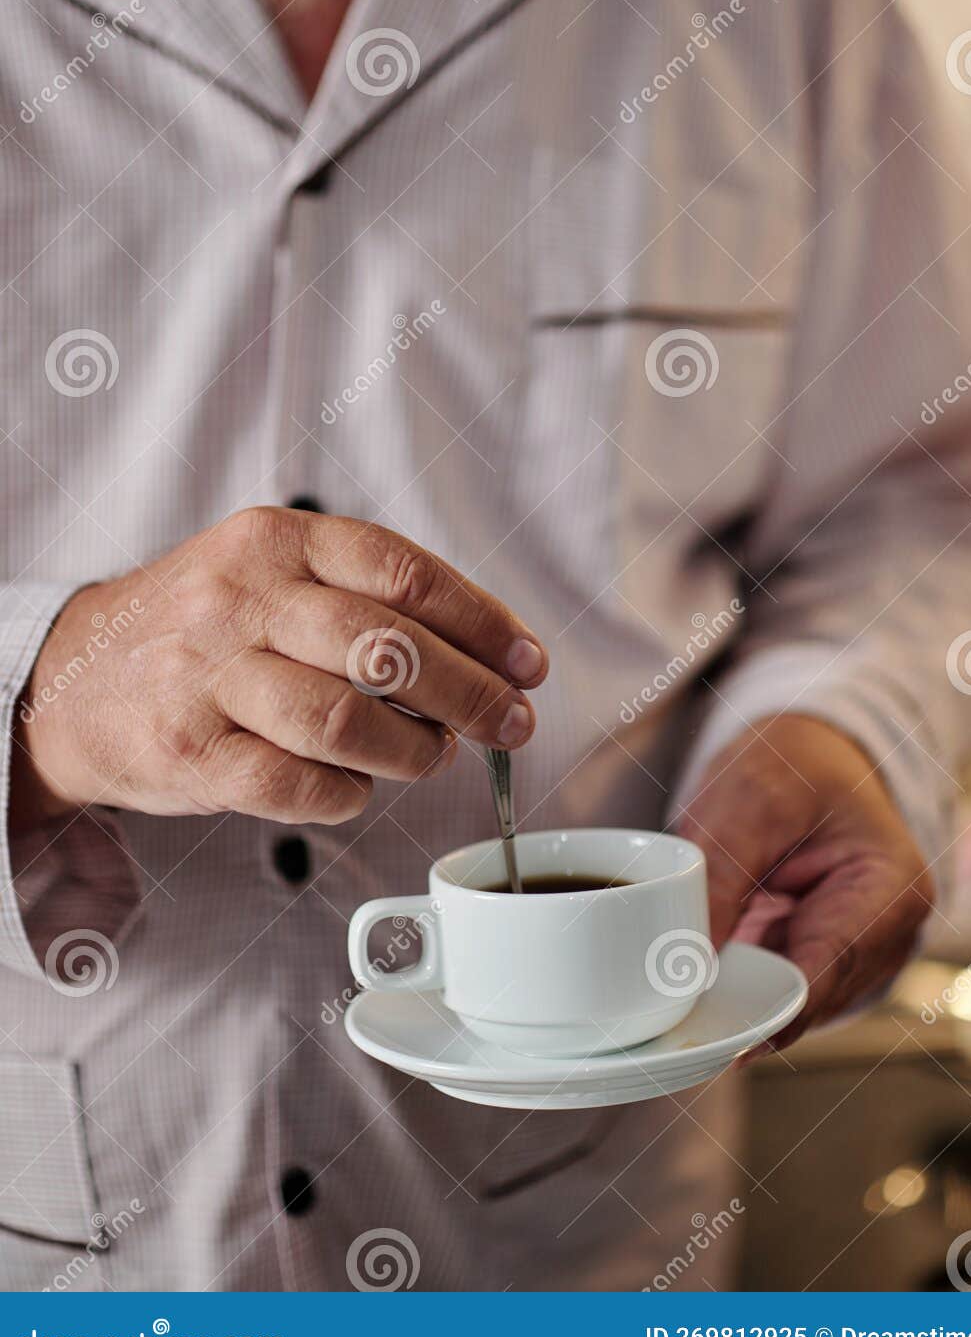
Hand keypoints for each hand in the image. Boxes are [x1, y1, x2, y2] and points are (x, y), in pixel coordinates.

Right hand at [14, 507, 546, 827]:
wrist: (75, 678)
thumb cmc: (205, 629)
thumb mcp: (271, 573)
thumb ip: (365, 597)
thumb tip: (487, 653)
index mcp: (276, 541)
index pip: (403, 573)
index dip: (483, 623)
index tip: (528, 662)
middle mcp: (239, 599)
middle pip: (386, 648)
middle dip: (470, 693)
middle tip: (512, 723)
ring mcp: (207, 677)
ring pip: (344, 721)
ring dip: (412, 751)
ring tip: (434, 756)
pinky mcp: (188, 752)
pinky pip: (295, 784)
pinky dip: (346, 795)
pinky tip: (358, 788)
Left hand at [679, 715, 933, 1052]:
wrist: (801, 754)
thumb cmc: (790, 763)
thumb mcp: (749, 799)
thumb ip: (723, 877)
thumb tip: (694, 961)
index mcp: (893, 888)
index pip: (833, 967)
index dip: (778, 1008)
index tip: (731, 1040)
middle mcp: (889, 932)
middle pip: (814, 997)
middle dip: (751, 1004)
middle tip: (683, 1012)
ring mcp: (860, 951)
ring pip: (794, 1001)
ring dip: (743, 994)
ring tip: (687, 985)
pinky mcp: (823, 956)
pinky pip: (781, 987)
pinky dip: (743, 983)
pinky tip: (704, 975)